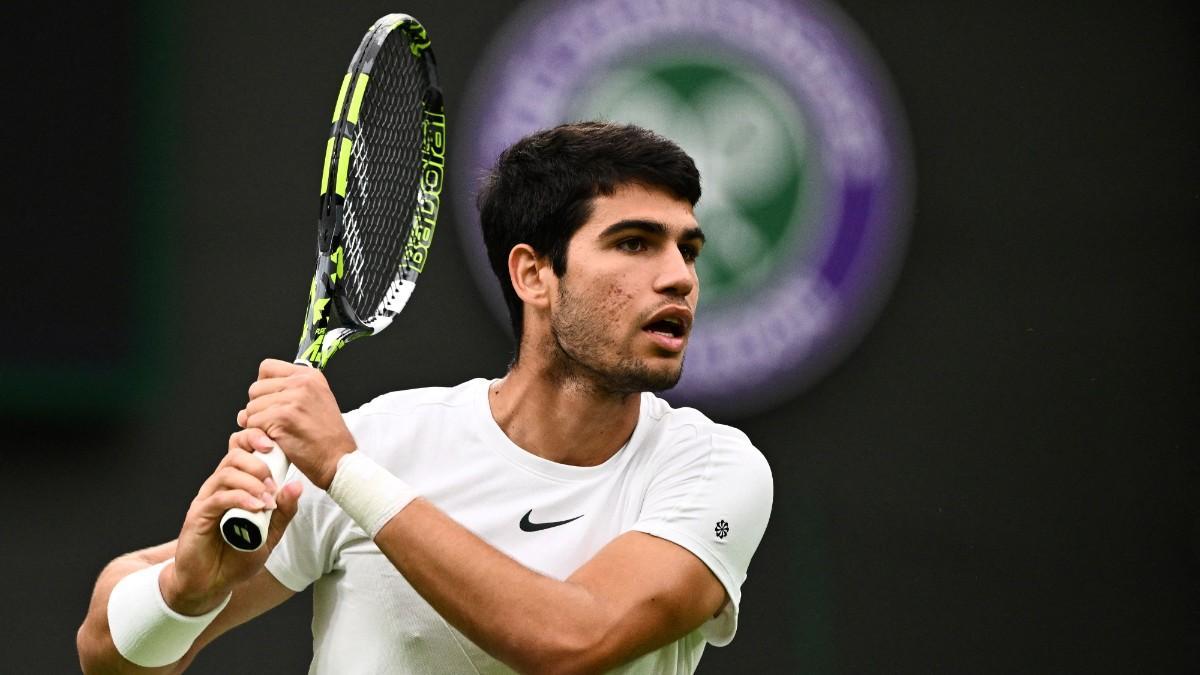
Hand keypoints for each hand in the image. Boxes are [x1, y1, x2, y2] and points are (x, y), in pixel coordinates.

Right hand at [164, 440, 301, 614]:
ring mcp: (207, 500)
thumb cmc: (238, 556)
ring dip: (252, 482)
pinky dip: (240, 499)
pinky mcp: (198, 516)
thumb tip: (297, 486)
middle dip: (258, 463)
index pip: (243, 451)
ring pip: (227, 474)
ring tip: (267, 500)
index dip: (256, 440)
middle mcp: (220, 487)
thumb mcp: (270, 534)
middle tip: (273, 484)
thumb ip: (283, 511)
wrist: (212, 583)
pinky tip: (255, 507)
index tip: (276, 447)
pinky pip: (218, 498)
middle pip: (234, 456)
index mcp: (237, 486)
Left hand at [237, 359, 354, 488]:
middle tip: (272, 424)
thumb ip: (288, 394)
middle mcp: (302, 382)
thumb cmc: (327, 439)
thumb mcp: (316, 403)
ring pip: (251, 407)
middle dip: (257, 408)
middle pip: (255, 388)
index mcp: (310, 376)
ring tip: (275, 434)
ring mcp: (293, 399)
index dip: (262, 387)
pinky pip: (253, 423)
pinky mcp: (284, 417)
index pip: (267, 367)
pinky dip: (258, 435)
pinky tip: (274, 441)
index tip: (270, 402)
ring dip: (257, 424)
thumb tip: (250, 402)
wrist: (338, 460)